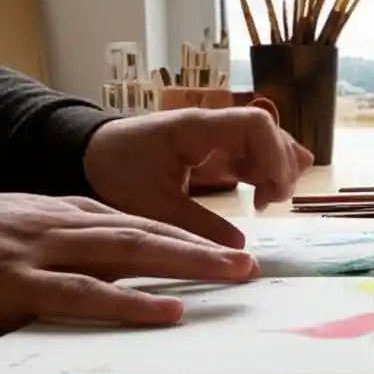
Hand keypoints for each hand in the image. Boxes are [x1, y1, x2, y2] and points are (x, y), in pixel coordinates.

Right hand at [0, 193, 258, 327]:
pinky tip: (169, 311)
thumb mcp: (17, 228)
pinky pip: (84, 294)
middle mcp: (61, 224)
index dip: (187, 236)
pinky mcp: (14, 284)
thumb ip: (65, 241)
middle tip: (251, 265)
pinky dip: (131, 303)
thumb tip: (112, 266)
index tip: (228, 251)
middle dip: (203, 249)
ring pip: (129, 253)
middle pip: (147, 231)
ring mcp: (40, 251)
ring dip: (187, 264)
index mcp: (62, 212)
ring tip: (233, 277)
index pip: (138, 221)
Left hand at [83, 103, 313, 247]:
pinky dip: (266, 174)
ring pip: (269, 142)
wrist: (91, 155)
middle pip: (271, 132)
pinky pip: (257, 155)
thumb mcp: (152, 206)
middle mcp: (215, 126)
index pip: (256, 124)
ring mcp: (219, 137)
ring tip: (266, 201)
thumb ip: (197, 226)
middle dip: (281, 168)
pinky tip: (260, 198)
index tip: (269, 194)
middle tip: (268, 204)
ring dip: (278, 170)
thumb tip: (239, 249)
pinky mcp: (219, 150)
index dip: (275, 155)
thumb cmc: (117, 172)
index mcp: (197, 128)